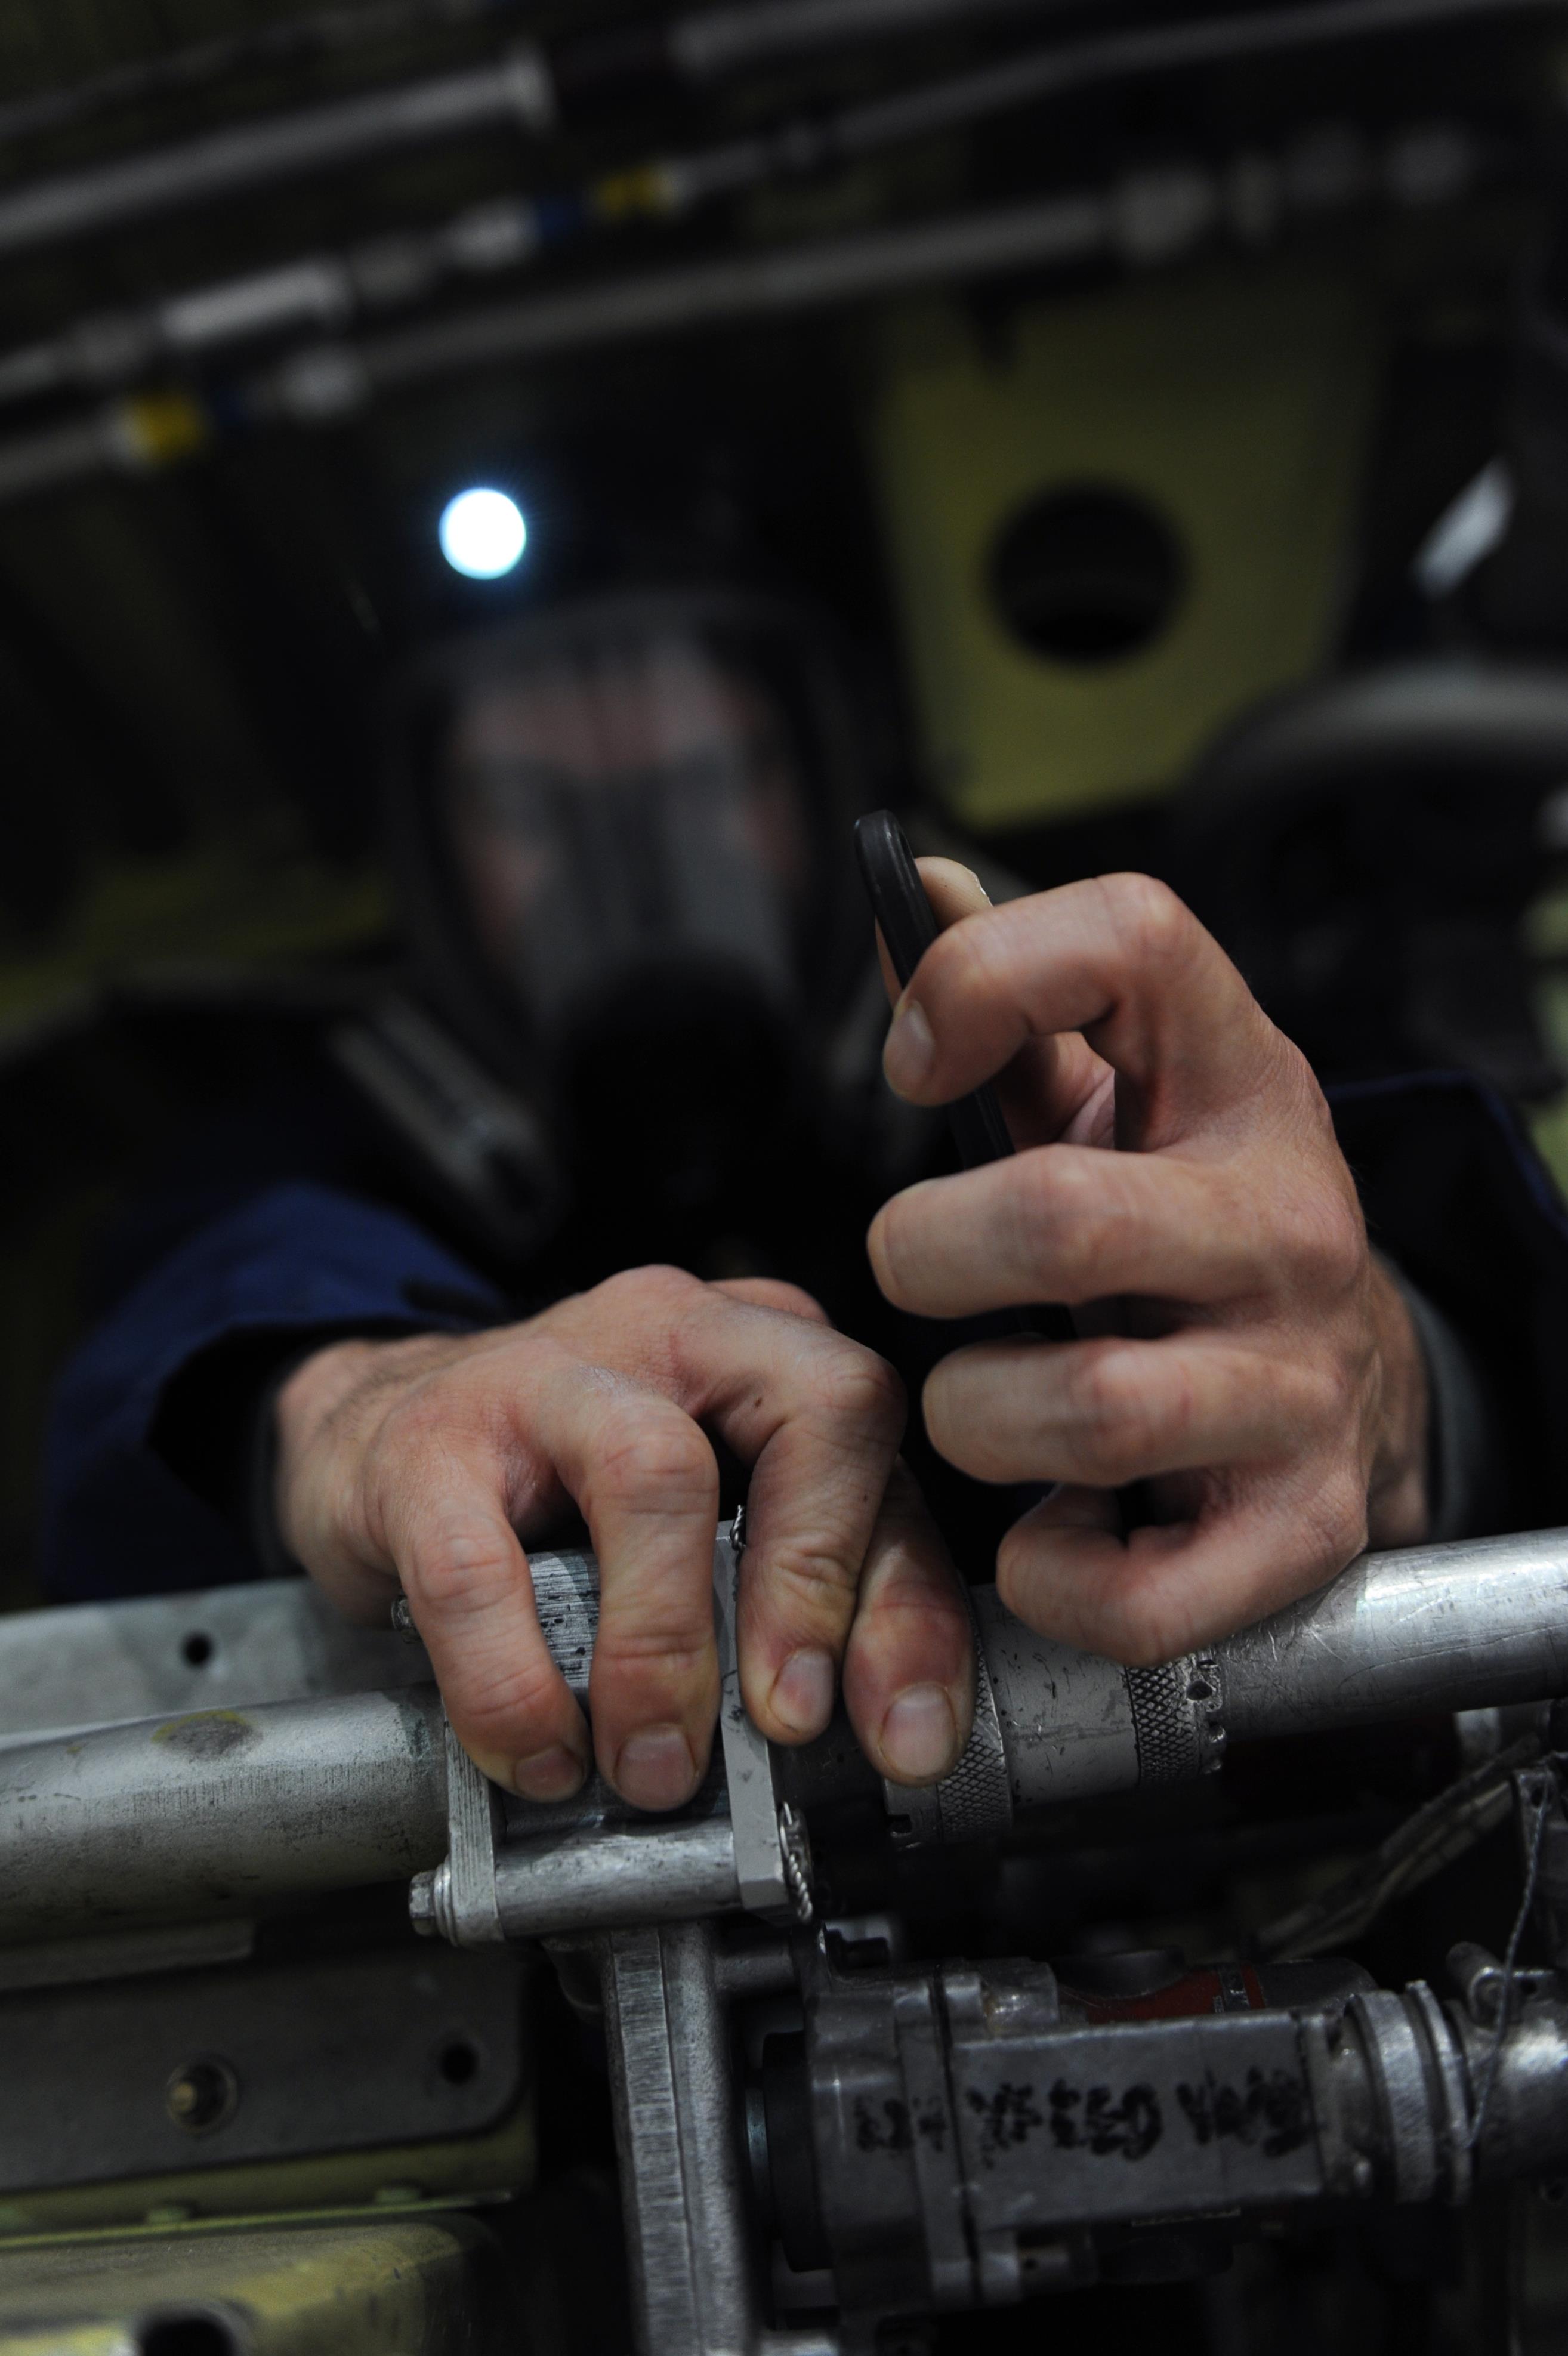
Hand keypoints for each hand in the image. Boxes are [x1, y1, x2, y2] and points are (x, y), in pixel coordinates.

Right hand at [274, 1267, 971, 1806]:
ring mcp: (546, 1370)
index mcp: (767, 1352)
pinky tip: (538, 1752)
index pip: (885, 1453)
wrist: (363, 1438)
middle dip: (818, 1588)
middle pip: (819, 1410)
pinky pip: (481, 1567)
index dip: (908, 1604)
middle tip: (786, 1726)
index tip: (901, 1734)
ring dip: (668, 1644)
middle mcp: (678, 1331)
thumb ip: (791, 1609)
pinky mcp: (426, 1440)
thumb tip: (855, 1740)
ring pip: (655, 1470)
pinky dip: (516, 1682)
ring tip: (652, 1764)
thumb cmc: (556, 1494)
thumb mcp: (704, 1532)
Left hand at [866, 863, 1428, 1664]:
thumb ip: (1018, 1003)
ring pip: (1079, 1410)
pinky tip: (1051, 1530)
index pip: (1133, 940)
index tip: (915, 1064)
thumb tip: (915, 886)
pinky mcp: (1303, 1528)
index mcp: (1236, 1082)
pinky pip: (1134, 1593)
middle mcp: (1284, 1220)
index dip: (984, 980)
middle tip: (917, 1272)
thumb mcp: (1125, 1097)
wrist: (1358, 1382)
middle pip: (1058, 1217)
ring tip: (984, 1409)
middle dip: (926, 1255)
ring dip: (973, 1421)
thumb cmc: (1192, 1223)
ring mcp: (1301, 1382)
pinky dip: (1051, 1578)